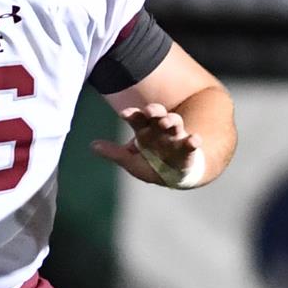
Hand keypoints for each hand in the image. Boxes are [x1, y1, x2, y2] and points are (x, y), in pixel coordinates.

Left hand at [93, 102, 207, 187]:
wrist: (173, 176)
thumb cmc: (151, 164)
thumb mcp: (130, 160)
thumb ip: (114, 153)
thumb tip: (92, 145)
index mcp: (145, 131)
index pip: (137, 118)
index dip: (132, 114)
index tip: (124, 113)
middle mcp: (160, 130)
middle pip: (158, 115)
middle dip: (154, 111)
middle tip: (150, 111)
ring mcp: (175, 137)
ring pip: (175, 124)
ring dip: (172, 121)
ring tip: (168, 121)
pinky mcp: (188, 148)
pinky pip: (192, 143)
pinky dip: (193, 141)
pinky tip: (194, 139)